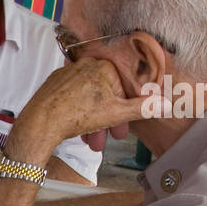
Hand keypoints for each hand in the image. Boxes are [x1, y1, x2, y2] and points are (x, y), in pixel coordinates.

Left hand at [9, 58, 151, 158]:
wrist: (40, 122)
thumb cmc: (76, 115)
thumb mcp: (116, 113)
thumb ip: (143, 108)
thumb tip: (166, 104)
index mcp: (105, 66)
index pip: (125, 86)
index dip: (128, 108)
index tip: (127, 124)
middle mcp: (87, 64)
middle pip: (107, 93)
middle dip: (110, 119)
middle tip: (112, 136)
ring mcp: (69, 72)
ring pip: (90, 97)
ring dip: (95, 120)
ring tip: (93, 140)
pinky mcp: (55, 82)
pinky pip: (74, 96)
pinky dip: (80, 112)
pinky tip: (79, 129)